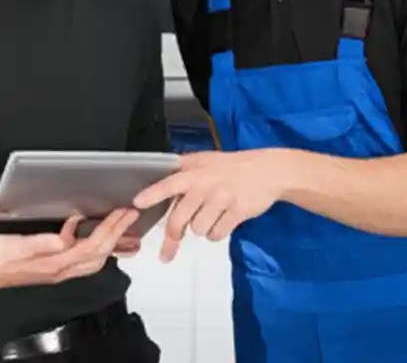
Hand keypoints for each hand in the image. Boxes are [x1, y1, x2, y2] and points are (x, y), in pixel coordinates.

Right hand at [0, 208, 138, 293]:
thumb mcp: (17, 246)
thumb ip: (41, 243)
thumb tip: (62, 239)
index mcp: (56, 263)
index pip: (93, 245)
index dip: (111, 229)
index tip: (124, 214)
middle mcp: (61, 269)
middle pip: (100, 253)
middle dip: (118, 233)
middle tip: (130, 215)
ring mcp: (58, 270)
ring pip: (94, 259)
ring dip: (110, 242)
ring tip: (120, 227)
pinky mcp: (53, 267)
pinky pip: (81, 257)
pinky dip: (91, 245)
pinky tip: (83, 230)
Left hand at [132, 150, 287, 262]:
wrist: (269, 171)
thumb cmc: (234, 166)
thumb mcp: (207, 160)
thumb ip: (184, 170)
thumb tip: (161, 180)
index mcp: (195, 173)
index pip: (169, 184)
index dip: (152, 194)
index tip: (137, 203)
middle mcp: (206, 186)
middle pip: (179, 219)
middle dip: (173, 236)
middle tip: (169, 246)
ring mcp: (222, 199)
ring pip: (198, 230)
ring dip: (202, 229)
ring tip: (212, 216)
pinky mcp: (237, 212)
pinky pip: (217, 235)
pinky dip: (218, 233)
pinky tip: (224, 220)